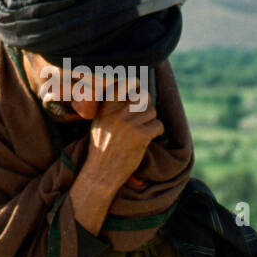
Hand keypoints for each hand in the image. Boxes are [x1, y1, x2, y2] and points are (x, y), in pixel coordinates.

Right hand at [70, 76, 163, 233]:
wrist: (101, 173)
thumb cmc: (101, 149)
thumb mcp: (98, 123)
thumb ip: (110, 107)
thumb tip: (129, 91)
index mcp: (106, 108)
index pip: (124, 84)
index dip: (135, 84)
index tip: (138, 87)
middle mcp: (117, 113)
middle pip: (143, 97)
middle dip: (146, 106)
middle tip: (142, 118)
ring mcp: (129, 124)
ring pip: (152, 112)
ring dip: (151, 121)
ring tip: (141, 132)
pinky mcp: (141, 136)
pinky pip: (158, 126)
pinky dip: (156, 132)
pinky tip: (147, 139)